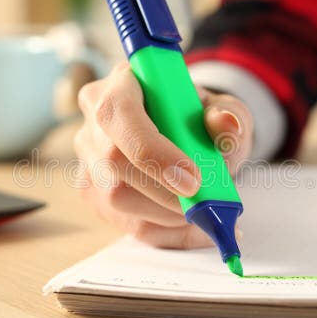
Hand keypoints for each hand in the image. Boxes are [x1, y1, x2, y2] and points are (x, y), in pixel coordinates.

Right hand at [75, 63, 252, 246]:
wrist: (183, 133)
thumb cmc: (197, 116)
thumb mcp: (221, 107)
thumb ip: (228, 114)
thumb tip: (226, 126)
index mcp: (120, 85)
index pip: (119, 114)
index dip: (153, 151)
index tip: (193, 180)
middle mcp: (93, 121)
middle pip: (114, 162)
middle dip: (166, 192)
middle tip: (209, 205)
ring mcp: (88, 160)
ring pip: (117, 199)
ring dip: (169, 214)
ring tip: (207, 213)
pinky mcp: (94, 194)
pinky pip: (128, 223)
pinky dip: (168, 233)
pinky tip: (196, 229)